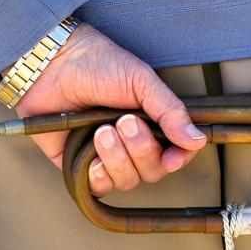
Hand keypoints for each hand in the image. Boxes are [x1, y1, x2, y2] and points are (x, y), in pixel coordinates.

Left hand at [15, 23, 207, 196]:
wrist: (53, 63)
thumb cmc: (98, 65)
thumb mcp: (142, 81)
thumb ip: (171, 112)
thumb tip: (197, 140)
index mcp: (151, 126)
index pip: (175, 155)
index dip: (177, 160)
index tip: (171, 157)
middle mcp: (131, 146)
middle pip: (152, 172)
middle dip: (141, 150)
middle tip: (125, 121)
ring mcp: (106, 158)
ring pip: (127, 181)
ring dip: (117, 157)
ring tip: (102, 129)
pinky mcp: (80, 166)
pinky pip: (98, 186)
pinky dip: (98, 172)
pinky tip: (91, 147)